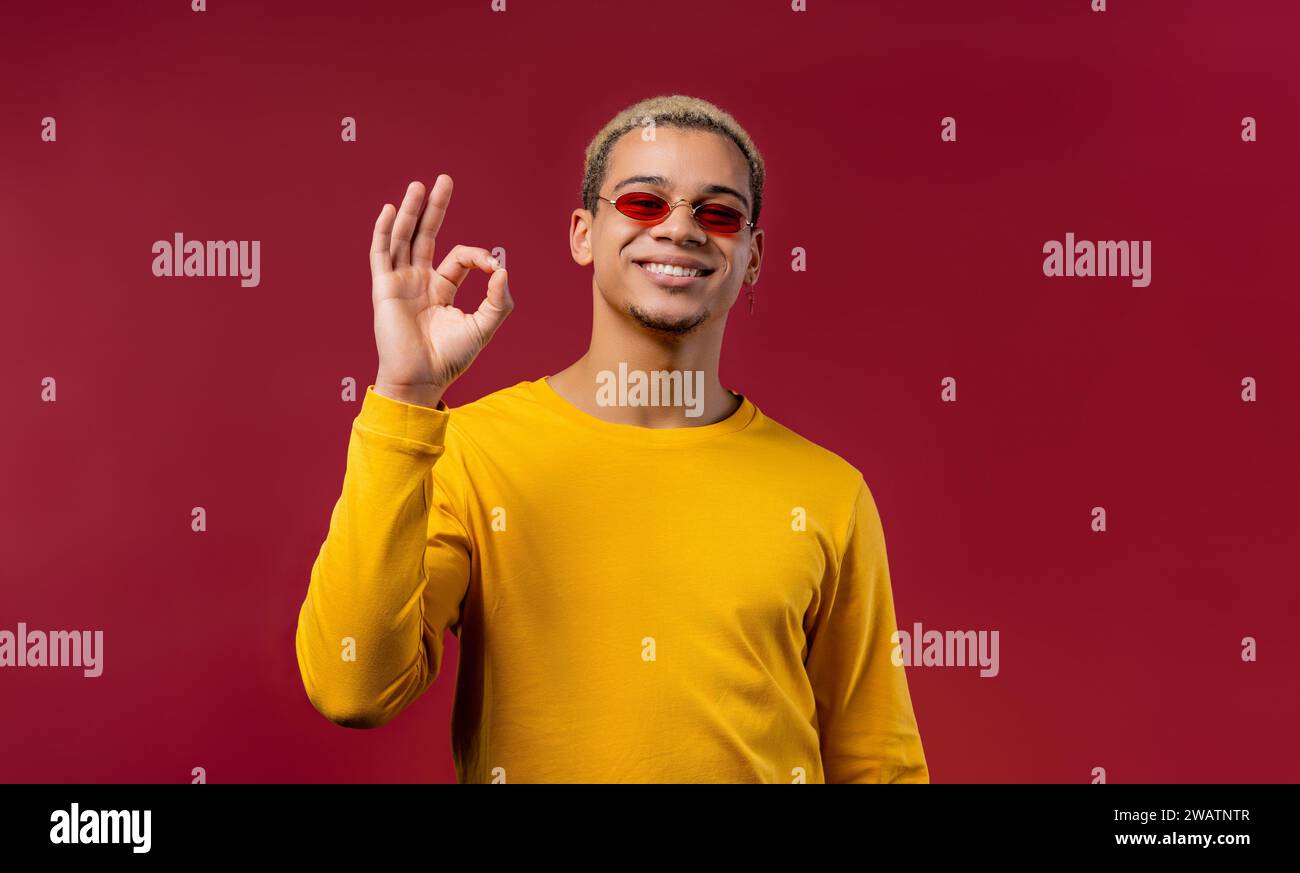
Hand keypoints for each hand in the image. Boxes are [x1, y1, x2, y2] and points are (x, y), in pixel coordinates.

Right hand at [370, 175, 513, 406]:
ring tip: (420, 185)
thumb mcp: (483, 328)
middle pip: (427, 235)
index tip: (493, 268)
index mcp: (442, 289)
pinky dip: (385, 231)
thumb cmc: (450, 359)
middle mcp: (419, 281)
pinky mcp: (385, 288)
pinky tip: (392, 210)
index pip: (459, 258)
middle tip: (445, 179)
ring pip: (404, 238)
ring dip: (412, 211)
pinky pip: (381, 253)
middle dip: (436, 208)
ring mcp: (400, 282)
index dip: (478, 257)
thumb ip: (497, 301)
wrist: (421, 379)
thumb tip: (504, 270)